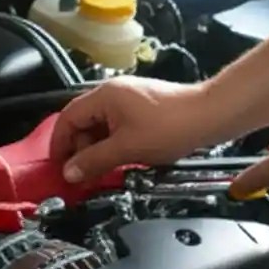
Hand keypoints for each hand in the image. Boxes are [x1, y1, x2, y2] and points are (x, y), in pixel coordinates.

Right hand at [50, 76, 217, 182]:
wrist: (210, 116)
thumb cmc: (172, 126)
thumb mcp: (127, 149)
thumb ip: (94, 161)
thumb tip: (70, 173)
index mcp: (104, 96)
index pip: (67, 118)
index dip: (59, 144)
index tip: (59, 166)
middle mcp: (113, 94)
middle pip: (82, 123)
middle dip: (79, 150)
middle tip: (81, 174)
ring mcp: (128, 100)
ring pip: (100, 127)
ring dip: (97, 150)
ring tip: (101, 171)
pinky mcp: (142, 110)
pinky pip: (117, 128)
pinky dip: (113, 146)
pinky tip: (119, 162)